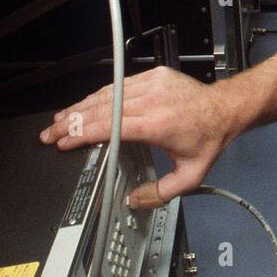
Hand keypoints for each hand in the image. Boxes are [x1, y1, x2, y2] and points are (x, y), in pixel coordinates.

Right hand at [39, 66, 237, 207]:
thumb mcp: (191, 175)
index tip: (64, 143)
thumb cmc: (209, 138)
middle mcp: (153, 100)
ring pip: (106, 94)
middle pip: (101, 110)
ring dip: (80, 108)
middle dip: (71, 122)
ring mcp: (152, 84)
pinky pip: (119, 85)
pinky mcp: (153, 75)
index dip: (82, 134)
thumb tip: (135, 201)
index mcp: (158, 124)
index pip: (110, 127)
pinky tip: (84, 106)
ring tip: (60, 121)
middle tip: (50, 134)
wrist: (226, 108)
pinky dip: (98, 97)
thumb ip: (162, 192)